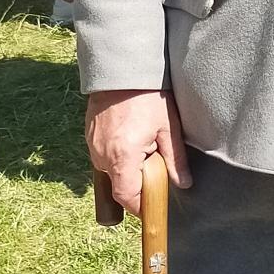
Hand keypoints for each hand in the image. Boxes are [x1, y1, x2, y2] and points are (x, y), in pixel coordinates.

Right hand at [87, 87, 191, 213]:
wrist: (121, 67)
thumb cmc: (147, 95)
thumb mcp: (168, 127)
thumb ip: (175, 159)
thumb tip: (183, 184)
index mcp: (122, 157)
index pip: (126, 197)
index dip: (140, 206)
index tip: (154, 205)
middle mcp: (102, 155)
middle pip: (119, 186)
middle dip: (137, 183)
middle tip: (155, 166)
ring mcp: (92, 146)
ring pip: (111, 171)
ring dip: (128, 168)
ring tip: (144, 144)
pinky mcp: (89, 136)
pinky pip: (104, 156)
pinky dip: (119, 156)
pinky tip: (132, 137)